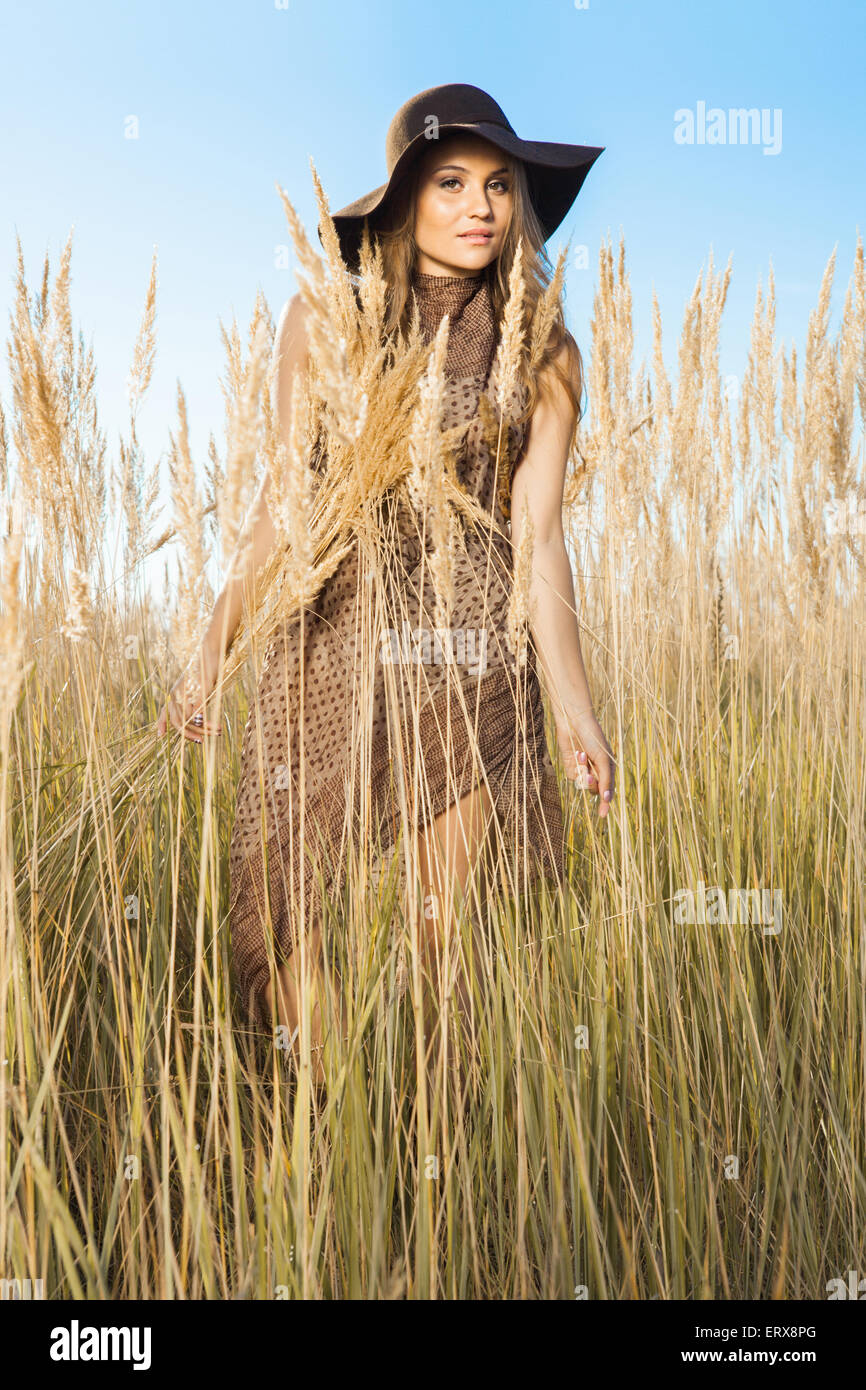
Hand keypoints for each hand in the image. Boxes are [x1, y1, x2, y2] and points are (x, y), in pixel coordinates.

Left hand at [156, 643, 222, 743]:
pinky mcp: (199, 689)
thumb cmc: (204, 672)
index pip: (165, 713)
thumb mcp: (194, 688)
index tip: (160, 736)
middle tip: (202, 741)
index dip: (162, 724)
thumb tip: (195, 720)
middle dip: (190, 734)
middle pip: (178, 721)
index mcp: (174, 694)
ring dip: (203, 728)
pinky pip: (198, 709)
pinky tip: (214, 724)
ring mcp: (188, 692)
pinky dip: (204, 720)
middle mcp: (177, 694)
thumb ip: (190, 702)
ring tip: (217, 731)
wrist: (209, 653)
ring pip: (190, 718)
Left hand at [553, 704, 615, 818]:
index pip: (607, 791)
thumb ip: (605, 780)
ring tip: (581, 755)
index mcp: (608, 768)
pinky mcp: (570, 766)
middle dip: (591, 782)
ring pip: (582, 784)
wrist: (574, 722)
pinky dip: (574, 767)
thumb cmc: (593, 738)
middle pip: (594, 789)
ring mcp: (583, 769)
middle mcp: (596, 770)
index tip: (602, 815)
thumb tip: (606, 799)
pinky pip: (572, 776)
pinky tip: (575, 754)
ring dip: (582, 772)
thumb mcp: (603, 760)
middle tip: (587, 772)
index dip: (605, 803)